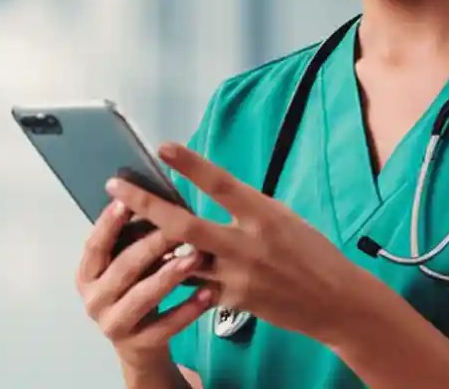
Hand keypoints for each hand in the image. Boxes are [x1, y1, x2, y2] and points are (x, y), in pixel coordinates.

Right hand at [75, 198, 216, 368]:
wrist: (138, 345)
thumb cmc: (133, 288)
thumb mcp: (126, 263)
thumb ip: (133, 238)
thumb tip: (155, 198)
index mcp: (87, 275)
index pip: (95, 245)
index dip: (109, 224)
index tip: (125, 200)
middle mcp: (94, 300)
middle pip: (124, 268)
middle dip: (152, 245)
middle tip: (179, 226)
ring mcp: (114, 325)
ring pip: (144, 296)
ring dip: (170, 275)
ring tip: (196, 257)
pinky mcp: (139, 345)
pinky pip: (167, 325)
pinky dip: (188, 309)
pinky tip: (208, 293)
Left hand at [105, 142, 370, 341]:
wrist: (333, 301)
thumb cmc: (309, 250)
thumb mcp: (281, 216)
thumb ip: (244, 206)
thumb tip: (208, 189)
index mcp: (264, 215)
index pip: (221, 184)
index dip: (190, 164)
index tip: (162, 146)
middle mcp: (247, 245)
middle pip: (185, 225)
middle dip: (146, 206)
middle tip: (115, 188)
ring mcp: (237, 277)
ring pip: (180, 260)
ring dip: (151, 245)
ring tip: (121, 226)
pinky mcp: (231, 302)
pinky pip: (193, 286)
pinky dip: (174, 274)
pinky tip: (152, 265)